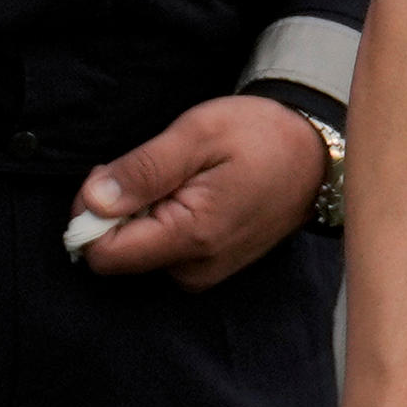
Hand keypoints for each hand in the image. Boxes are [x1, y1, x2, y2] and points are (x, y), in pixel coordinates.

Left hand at [70, 97, 326, 289]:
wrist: (315, 152)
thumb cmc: (259, 135)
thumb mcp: (197, 134)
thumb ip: (143, 171)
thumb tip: (93, 203)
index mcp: (191, 238)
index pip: (104, 255)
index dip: (91, 215)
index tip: (111, 176)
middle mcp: (196, 269)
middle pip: (118, 255)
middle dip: (117, 211)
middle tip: (152, 168)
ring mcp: (205, 272)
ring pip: (138, 252)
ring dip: (142, 213)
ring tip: (178, 177)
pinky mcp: (211, 267)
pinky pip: (163, 251)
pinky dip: (161, 220)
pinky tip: (189, 192)